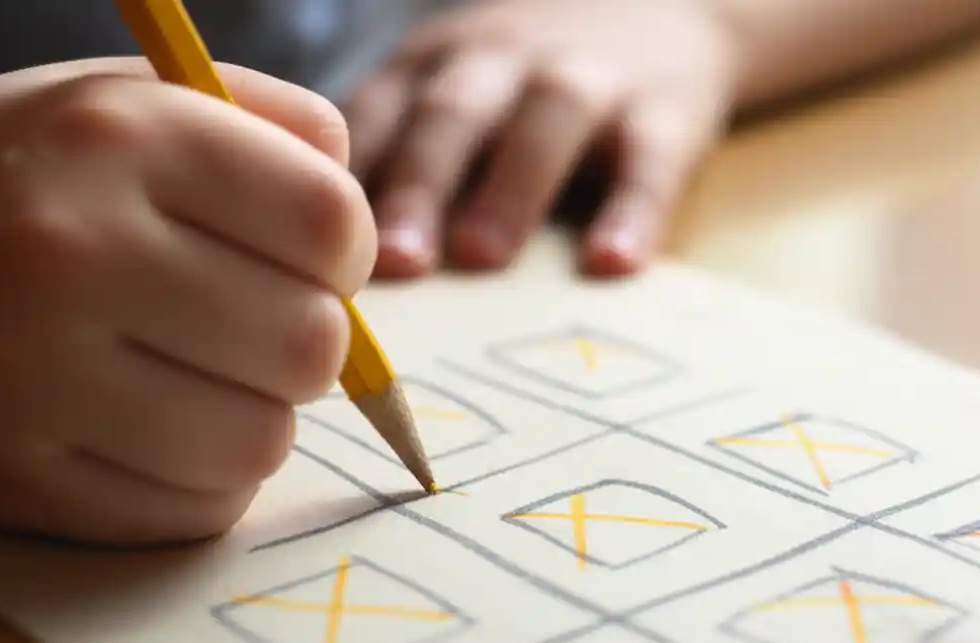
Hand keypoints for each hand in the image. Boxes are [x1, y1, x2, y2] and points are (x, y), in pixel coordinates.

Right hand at [0, 59, 374, 544]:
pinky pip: (193, 510)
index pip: (329, 224)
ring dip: (259, 414)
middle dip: (310, 337)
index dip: (346, 249)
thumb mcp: (125, 98)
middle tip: (257, 320)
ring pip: (261, 442)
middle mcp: (70, 254)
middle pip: (309, 345)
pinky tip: (155, 425)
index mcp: (116, 138)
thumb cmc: (14, 174)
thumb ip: (266, 123)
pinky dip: (201, 476)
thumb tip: (359, 219)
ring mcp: (33, 379)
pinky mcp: (13, 478)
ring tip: (203, 375)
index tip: (312, 255)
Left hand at [344, 0, 738, 277]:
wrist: (661, 4)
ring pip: (546, 121)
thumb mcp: (451, 91)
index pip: (375, 116)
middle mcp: (501, 63)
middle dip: (417, 185)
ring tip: (482, 256)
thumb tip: (326, 278)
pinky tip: (612, 263)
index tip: (312, 247)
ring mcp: (585, 80)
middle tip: (394, 262)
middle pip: (451, 115)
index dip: (342, 180)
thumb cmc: (525, 84)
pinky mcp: (666, 111)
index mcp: (433, 68)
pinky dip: (633, 210)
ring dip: (510, 188)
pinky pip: (649, 158)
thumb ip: (400, 162)